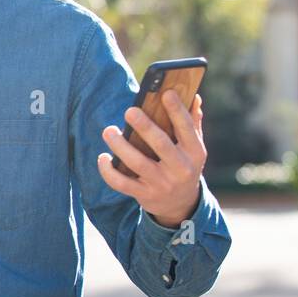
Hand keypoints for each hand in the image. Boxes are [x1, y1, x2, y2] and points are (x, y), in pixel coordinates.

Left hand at [97, 91, 205, 227]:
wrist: (180, 204)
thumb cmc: (183, 164)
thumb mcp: (193, 147)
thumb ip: (193, 123)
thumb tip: (193, 96)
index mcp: (195, 152)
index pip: (186, 128)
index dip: (177, 110)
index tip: (166, 92)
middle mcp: (180, 168)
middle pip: (161, 144)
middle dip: (145, 127)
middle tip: (130, 111)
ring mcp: (162, 183)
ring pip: (137, 163)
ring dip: (120, 146)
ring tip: (109, 130)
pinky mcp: (144, 195)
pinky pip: (122, 183)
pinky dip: (109, 171)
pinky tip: (102, 157)